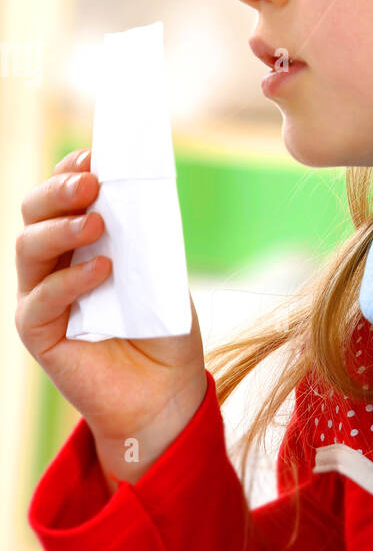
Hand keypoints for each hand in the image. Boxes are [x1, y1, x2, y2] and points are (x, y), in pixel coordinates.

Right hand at [15, 148, 207, 482]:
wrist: (168, 394)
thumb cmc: (164, 332)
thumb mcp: (162, 275)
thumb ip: (146, 240)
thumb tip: (139, 195)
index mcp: (80, 243)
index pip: (61, 197)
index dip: (70, 171)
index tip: (95, 156)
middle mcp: (54, 265)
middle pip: (33, 213)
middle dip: (58, 190)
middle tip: (92, 183)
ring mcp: (42, 298)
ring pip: (28, 247)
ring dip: (60, 227)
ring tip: (96, 221)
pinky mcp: (39, 334)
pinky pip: (41, 299)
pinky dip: (70, 280)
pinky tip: (101, 270)